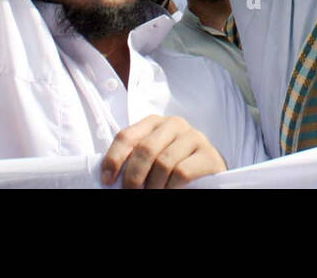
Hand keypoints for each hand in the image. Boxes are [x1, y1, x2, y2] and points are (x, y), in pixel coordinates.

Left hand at [100, 115, 226, 187]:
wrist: (208, 171)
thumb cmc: (173, 165)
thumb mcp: (151, 158)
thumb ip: (134, 158)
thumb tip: (109, 177)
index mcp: (154, 122)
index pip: (126, 136)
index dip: (113, 159)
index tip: (108, 180)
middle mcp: (174, 124)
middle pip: (145, 149)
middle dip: (133, 176)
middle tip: (130, 192)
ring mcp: (193, 136)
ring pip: (164, 162)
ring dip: (153, 185)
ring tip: (152, 193)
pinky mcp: (208, 154)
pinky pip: (182, 172)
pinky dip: (170, 187)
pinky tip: (169, 191)